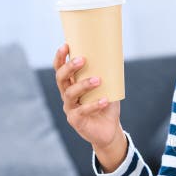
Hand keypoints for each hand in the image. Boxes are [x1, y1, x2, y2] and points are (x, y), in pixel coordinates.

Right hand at [53, 44, 125, 169]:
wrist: (109, 129)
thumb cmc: (107, 105)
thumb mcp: (108, 87)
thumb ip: (108, 75)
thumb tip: (115, 56)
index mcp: (71, 84)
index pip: (60, 69)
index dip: (60, 57)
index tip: (66, 45)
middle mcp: (67, 95)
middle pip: (61, 79)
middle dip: (69, 68)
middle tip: (82, 59)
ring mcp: (70, 108)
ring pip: (70, 94)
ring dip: (83, 85)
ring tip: (98, 80)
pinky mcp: (76, 121)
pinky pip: (82, 111)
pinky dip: (94, 105)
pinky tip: (104, 101)